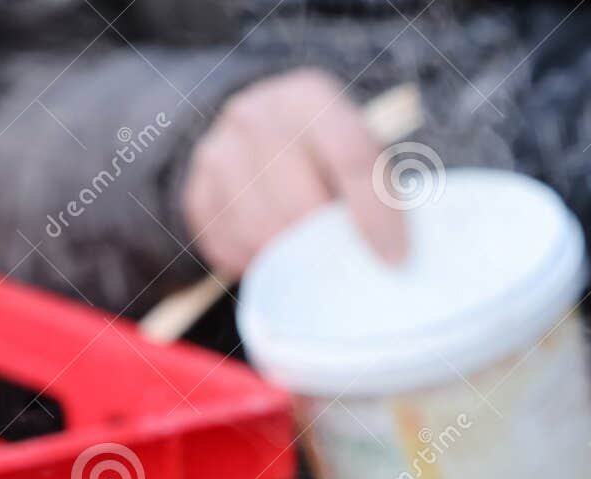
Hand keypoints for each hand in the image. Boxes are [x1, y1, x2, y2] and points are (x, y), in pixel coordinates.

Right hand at [181, 69, 406, 278]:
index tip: (394, 259)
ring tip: (310, 264)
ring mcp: (218, 151)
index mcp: (309, 98)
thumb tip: (393, 255)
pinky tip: (273, 255)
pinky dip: (257, 261)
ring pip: (263, 229)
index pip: (352, 156)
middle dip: (328, 244)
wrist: (251, 135)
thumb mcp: (353, 150)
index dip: (376, 214)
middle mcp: (257, 115)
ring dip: (292, 259)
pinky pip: (232, 245)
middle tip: (347, 268)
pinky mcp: (196, 192)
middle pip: (301, 201)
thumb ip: (373, 187)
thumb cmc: (321, 154)